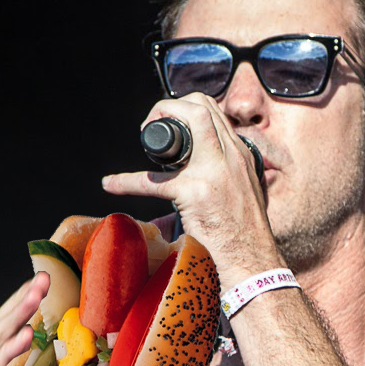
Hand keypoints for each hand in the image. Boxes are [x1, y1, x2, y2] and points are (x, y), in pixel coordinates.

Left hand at [104, 95, 281, 284]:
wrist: (253, 259)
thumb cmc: (247, 233)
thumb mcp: (248, 191)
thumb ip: (232, 175)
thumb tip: (211, 175)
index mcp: (241, 154)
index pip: (215, 111)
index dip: (187, 107)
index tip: (172, 122)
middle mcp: (232, 156)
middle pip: (201, 106)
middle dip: (171, 106)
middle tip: (152, 125)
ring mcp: (213, 172)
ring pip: (188, 121)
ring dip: (157, 121)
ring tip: (142, 136)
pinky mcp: (194, 193)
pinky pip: (152, 182)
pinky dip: (126, 181)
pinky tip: (111, 184)